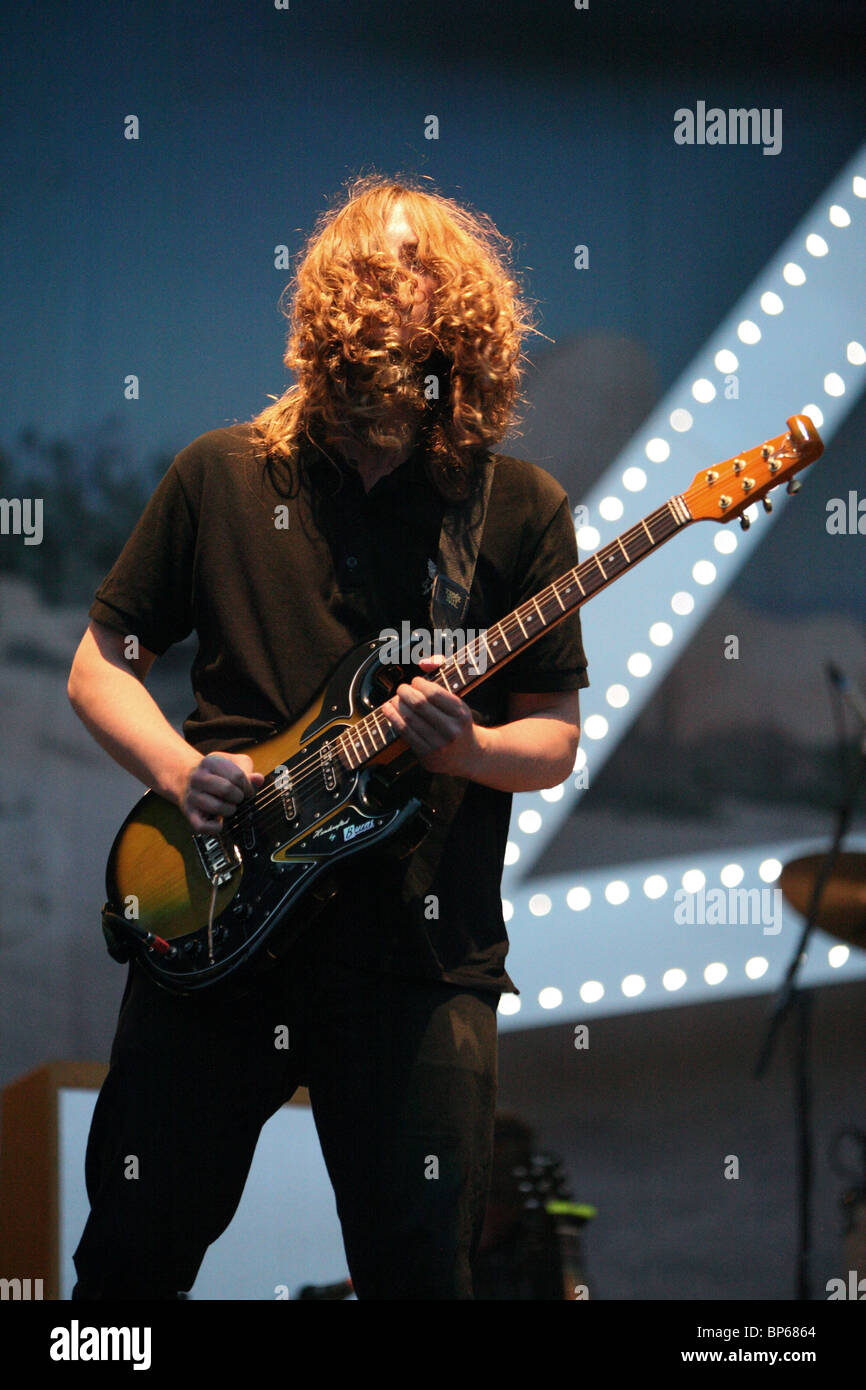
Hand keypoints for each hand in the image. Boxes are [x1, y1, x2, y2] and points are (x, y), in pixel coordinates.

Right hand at [179, 752, 264, 833]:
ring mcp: (191, 796)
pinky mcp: (189, 813)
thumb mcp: (233, 764)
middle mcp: (197, 777)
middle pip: (227, 790)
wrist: (188, 778)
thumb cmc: (218, 773)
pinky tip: (219, 821)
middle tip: (238, 798)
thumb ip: (248, 770)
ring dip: (230, 810)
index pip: (237, 776)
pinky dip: (215, 827)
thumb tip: (258, 779)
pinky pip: (203, 826)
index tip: (245, 789)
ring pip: (217, 807)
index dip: (247, 786)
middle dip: (239, 797)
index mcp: (210, 762)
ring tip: (229, 807)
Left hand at [381, 656, 483, 777]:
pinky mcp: (427, 755)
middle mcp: (451, 729)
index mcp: (461, 713)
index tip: (415, 682)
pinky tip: (388, 709)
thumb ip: (442, 673)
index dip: (418, 684)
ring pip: (409, 718)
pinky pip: (404, 732)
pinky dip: (393, 718)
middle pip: (418, 704)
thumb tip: (423, 662)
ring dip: (396, 705)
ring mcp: (439, 744)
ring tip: (394, 699)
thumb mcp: (457, 699)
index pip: (433, 693)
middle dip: (404, 692)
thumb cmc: (458, 722)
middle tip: (401, 689)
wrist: (468, 755)